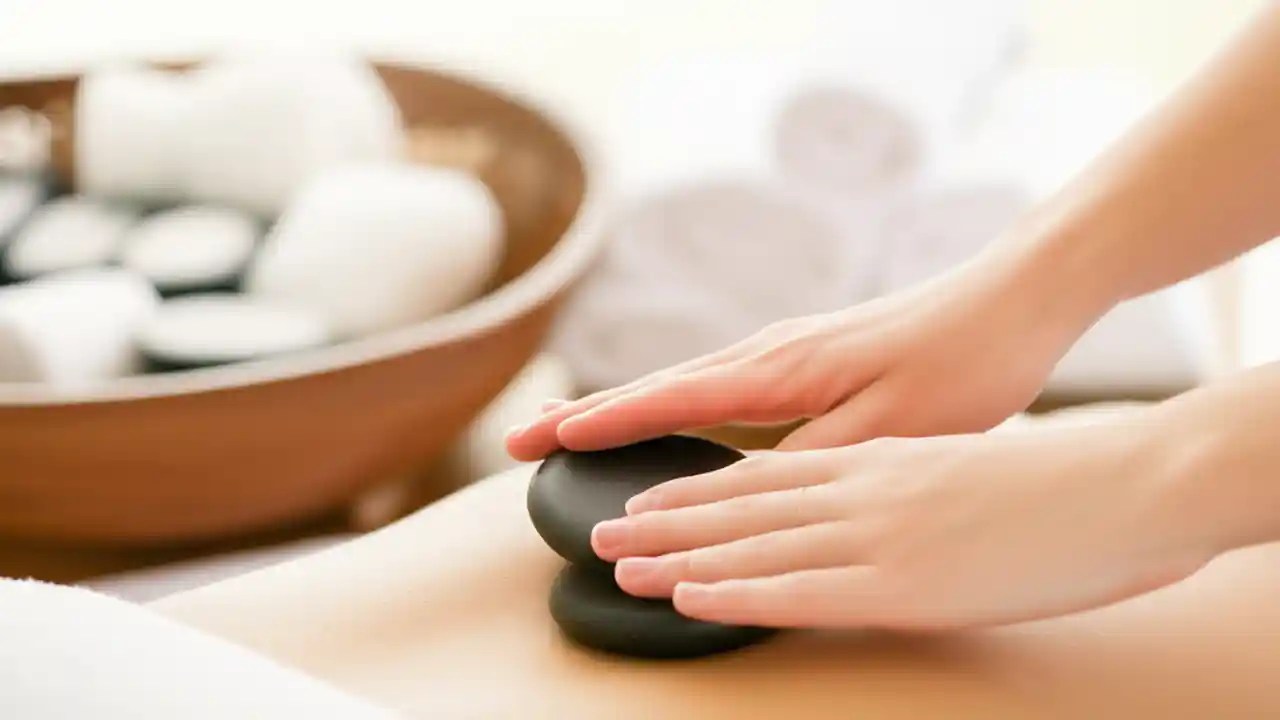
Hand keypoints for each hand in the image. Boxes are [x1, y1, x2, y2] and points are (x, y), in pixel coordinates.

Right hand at [506, 253, 1109, 460]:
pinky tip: (665, 419)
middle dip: (583, 415)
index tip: (539, 443)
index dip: (600, 426)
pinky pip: (717, 386)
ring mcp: (786, 350)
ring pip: (682, 385)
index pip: (667, 401)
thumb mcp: (888, 429)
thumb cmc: (960, 364)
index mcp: (779, 370)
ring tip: (566, 431)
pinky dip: (669, 406)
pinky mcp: (807, 357)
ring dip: (619, 410)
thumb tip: (736, 487)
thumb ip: (809, 457)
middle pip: (656, 388)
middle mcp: (769, 352)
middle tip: (519, 441)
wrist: (1013, 302)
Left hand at [590, 419, 1215, 629]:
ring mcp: (873, 530)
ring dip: (674, 555)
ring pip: (749, 541)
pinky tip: (684, 596)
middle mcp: (859, 486)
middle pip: (738, 501)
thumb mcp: (954, 469)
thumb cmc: (1049, 483)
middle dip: (661, 519)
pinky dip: (731, 590)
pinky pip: (795, 587)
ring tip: (614, 563)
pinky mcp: (898, 578)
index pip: (764, 472)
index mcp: (876, 458)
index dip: (697, 487)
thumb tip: (856, 506)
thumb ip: (897, 485)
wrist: (1122, 482)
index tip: (647, 499)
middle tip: (599, 533)